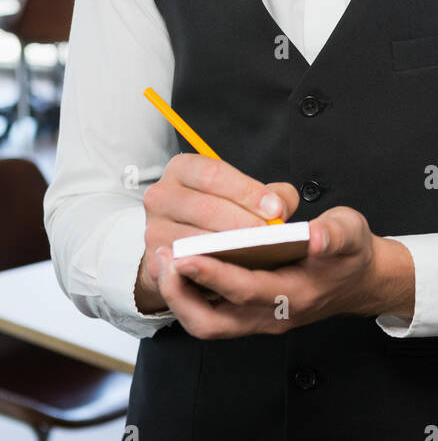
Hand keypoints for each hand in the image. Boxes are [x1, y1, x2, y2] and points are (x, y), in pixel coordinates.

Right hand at [134, 152, 299, 313]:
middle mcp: (161, 195)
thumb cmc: (219, 214)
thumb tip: (279, 209)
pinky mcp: (156, 261)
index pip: (214, 174)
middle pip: (205, 208)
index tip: (274, 209)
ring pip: (196, 239)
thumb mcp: (244, 195)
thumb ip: (271, 194)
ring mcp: (153, 229)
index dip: (247, 191)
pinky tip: (235, 270)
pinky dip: (212, 269)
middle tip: (270, 237)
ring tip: (257, 254)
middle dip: (243, 224)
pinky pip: (186, 266)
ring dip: (229, 249)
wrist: (184, 245)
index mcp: (183, 169)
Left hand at [155, 204, 415, 338]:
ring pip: (206, 324)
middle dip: (182, 294)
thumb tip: (317, 236)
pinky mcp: (248, 315)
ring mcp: (257, 320)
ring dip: (179, 298)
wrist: (359, 281)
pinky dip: (188, 297)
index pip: (246, 291)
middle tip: (163, 259)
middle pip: (214, 322)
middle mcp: (272, 316)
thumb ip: (335, 233)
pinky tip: (175, 268)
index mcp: (296, 295)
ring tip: (162, 262)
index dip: (213, 274)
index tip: (185, 255)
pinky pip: (209, 316)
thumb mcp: (351, 232)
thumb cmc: (349, 253)